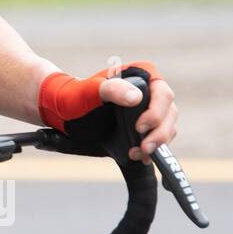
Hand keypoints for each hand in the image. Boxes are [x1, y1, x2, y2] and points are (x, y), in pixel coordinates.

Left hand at [40, 60, 176, 163]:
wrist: (63, 112)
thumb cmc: (74, 96)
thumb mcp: (88, 91)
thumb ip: (110, 89)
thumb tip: (136, 97)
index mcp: (141, 75)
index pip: (162, 93)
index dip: (157, 112)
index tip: (139, 127)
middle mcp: (149, 93)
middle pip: (169, 114)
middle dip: (159, 133)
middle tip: (143, 148)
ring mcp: (148, 111)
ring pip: (167, 128)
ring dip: (156, 144)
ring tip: (137, 154)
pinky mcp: (144, 128)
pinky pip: (157, 140)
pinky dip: (152, 150)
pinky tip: (139, 157)